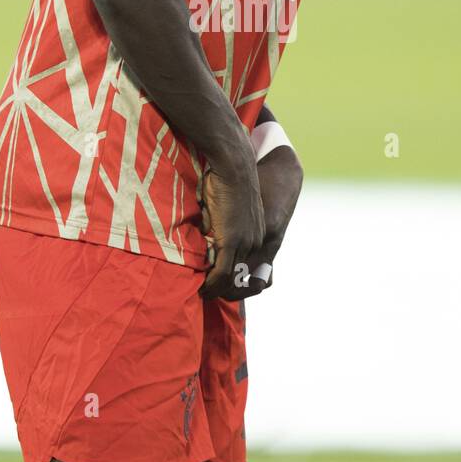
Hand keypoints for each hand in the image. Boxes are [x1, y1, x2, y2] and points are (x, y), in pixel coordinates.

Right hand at [207, 146, 302, 300]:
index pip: (249, 267)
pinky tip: (203, 289)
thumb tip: (206, 233)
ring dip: (217, 290)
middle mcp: (256, 241)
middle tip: (208, 295)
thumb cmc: (226, 180)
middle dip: (226, 290)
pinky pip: (223, 272)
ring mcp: (246, 242)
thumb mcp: (226, 207)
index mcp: (257, 234)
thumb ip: (220, 223)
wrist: (234, 166)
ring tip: (203, 294)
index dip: (234, 280)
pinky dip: (212, 284)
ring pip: (232, 279)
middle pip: (243, 278)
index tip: (218, 285)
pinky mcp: (233, 240)